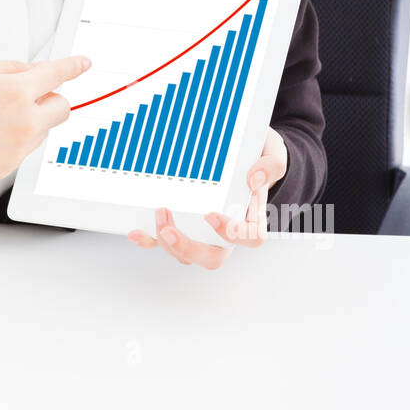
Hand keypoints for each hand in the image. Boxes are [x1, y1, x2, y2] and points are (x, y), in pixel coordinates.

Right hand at [0, 55, 91, 179]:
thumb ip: (14, 69)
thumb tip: (35, 73)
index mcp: (16, 92)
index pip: (57, 75)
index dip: (74, 67)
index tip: (84, 64)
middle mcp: (23, 123)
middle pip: (63, 109)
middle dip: (50, 99)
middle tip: (26, 93)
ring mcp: (16, 149)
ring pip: (43, 130)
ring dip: (31, 120)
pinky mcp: (5, 167)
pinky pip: (23, 148)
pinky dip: (14, 138)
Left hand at [127, 126, 288, 268]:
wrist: (243, 153)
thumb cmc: (256, 158)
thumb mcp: (272, 154)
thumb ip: (271, 165)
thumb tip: (254, 179)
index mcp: (251, 218)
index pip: (249, 238)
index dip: (230, 234)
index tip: (210, 215)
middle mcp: (227, 233)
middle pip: (213, 256)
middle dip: (188, 248)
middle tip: (170, 230)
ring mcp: (203, 233)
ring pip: (187, 254)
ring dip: (167, 243)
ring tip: (158, 215)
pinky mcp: (183, 226)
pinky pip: (166, 242)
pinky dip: (149, 240)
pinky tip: (137, 231)